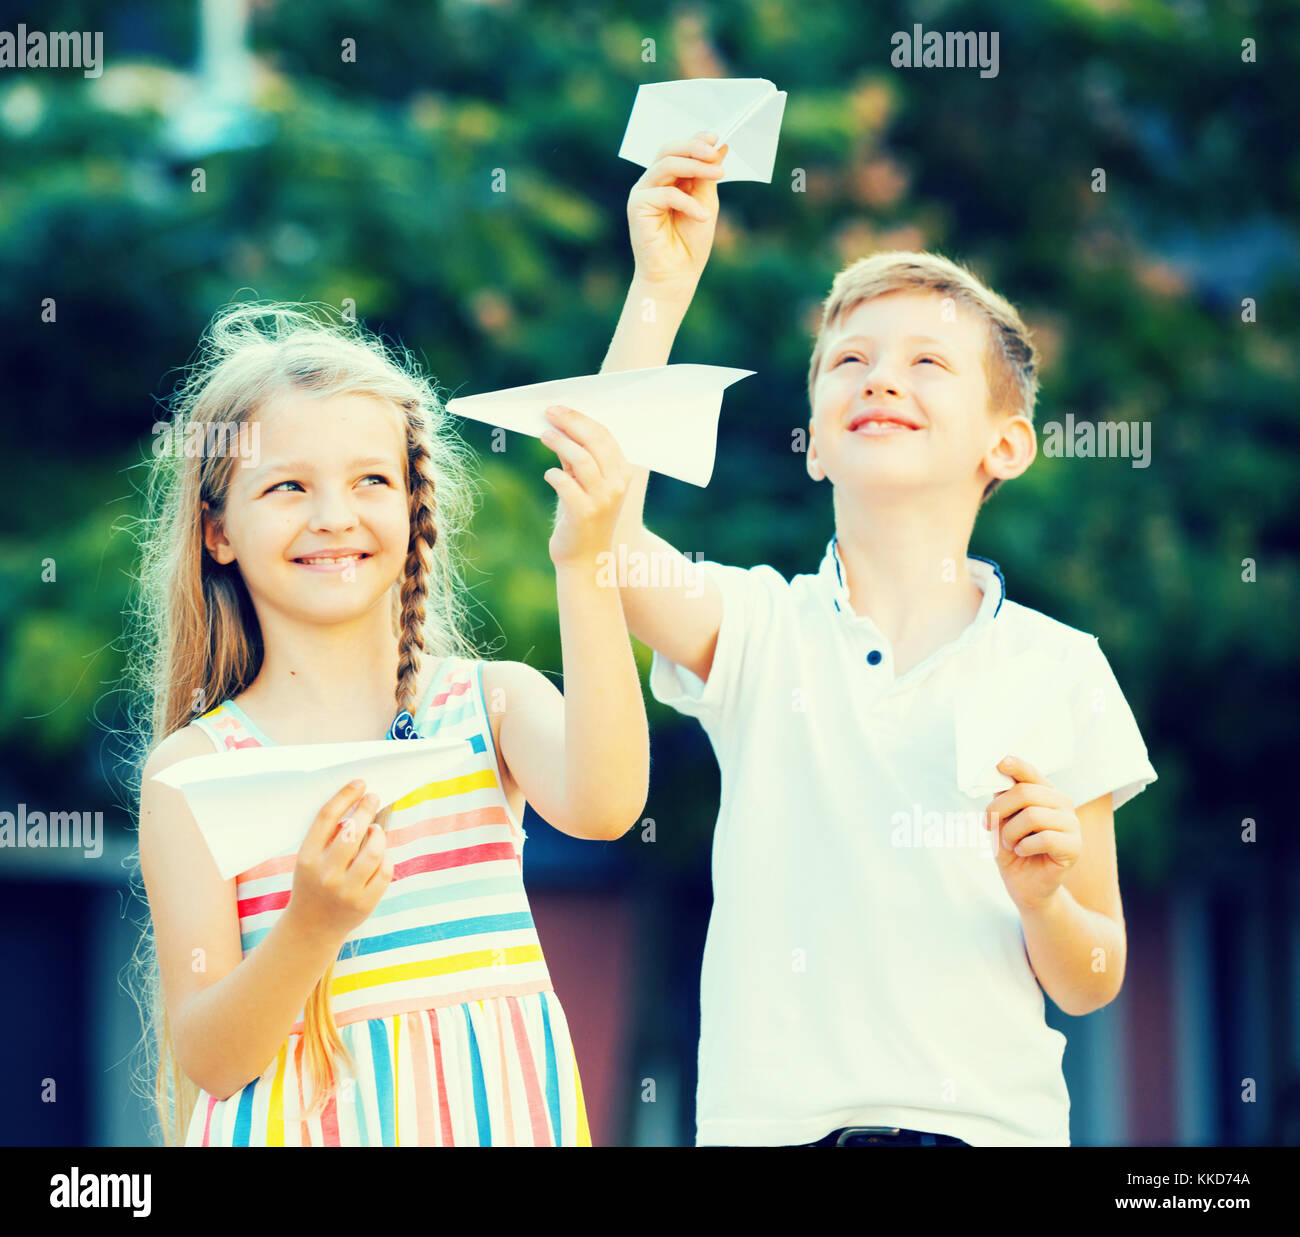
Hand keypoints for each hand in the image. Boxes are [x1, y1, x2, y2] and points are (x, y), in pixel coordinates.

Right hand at [287, 780, 391, 940]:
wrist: (311, 928)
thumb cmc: (313, 883)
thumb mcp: (309, 860)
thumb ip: (327, 837)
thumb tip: (355, 807)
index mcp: (307, 859)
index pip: (327, 818)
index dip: (345, 796)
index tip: (360, 784)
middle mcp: (325, 874)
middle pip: (353, 831)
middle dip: (367, 809)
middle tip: (373, 798)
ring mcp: (346, 891)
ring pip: (374, 851)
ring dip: (379, 835)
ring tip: (376, 830)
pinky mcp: (365, 903)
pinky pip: (385, 871)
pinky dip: (386, 858)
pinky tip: (380, 854)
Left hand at [540, 405, 631, 567]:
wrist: (585, 560)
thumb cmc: (582, 519)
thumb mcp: (584, 485)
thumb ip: (577, 460)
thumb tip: (559, 428)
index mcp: (622, 474)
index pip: (604, 436)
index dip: (581, 419)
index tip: (560, 409)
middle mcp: (617, 485)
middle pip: (595, 442)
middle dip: (571, 423)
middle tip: (550, 413)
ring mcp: (602, 500)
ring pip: (582, 459)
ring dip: (560, 443)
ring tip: (544, 435)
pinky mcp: (584, 513)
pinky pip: (566, 484)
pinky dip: (554, 474)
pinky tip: (549, 474)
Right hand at [628, 131, 725, 290]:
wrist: (677, 275)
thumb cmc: (690, 243)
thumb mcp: (706, 202)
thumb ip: (708, 176)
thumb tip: (719, 146)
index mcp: (668, 179)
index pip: (678, 150)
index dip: (696, 140)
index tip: (716, 138)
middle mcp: (652, 182)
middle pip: (669, 150)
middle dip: (694, 148)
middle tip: (716, 154)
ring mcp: (642, 193)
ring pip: (667, 165)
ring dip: (695, 166)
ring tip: (719, 175)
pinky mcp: (637, 206)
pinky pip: (666, 193)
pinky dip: (687, 202)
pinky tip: (703, 216)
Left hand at [985, 756, 1081, 912]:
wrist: (1024, 884)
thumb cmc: (1012, 849)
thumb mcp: (1001, 821)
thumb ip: (1003, 797)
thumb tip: (998, 773)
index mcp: (1044, 793)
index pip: (1031, 773)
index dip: (1017, 766)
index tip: (1001, 762)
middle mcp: (1062, 803)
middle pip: (1026, 793)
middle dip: (999, 809)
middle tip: (989, 825)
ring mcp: (1072, 824)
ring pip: (1033, 816)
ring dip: (1010, 832)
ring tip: (1010, 843)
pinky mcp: (1075, 846)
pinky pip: (1044, 838)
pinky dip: (1024, 846)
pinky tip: (1023, 852)